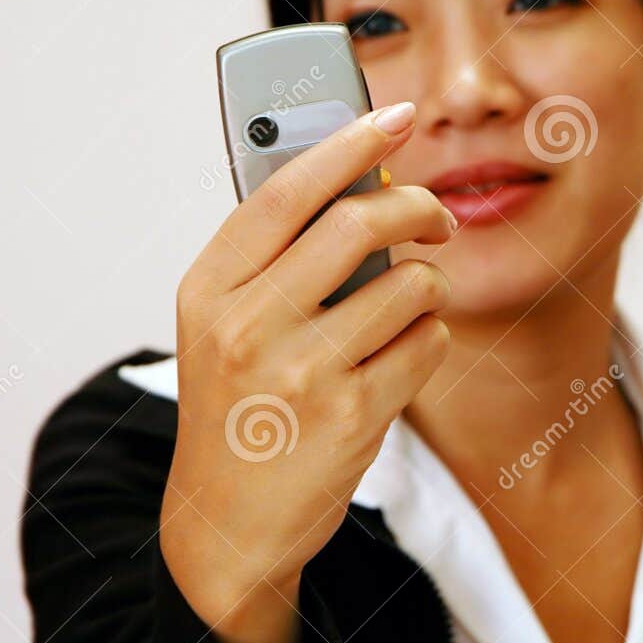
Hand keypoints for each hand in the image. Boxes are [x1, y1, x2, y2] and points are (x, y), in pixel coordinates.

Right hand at [160, 100, 455, 642]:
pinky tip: (402, 357)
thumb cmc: (235, 409)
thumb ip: (271, 257)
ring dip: (428, 285)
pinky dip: (430, 339)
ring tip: (410, 306)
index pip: (284, 190)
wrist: (226, 526)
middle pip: (357, 223)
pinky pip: (427, 344)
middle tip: (434, 215)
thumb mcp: (219, 325)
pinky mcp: (351, 418)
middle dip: (415, 205)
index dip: (348, 142)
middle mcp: (246, 325)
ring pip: (409, 284)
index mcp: (208, 289)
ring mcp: (300, 374)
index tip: (397, 116)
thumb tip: (357, 175)